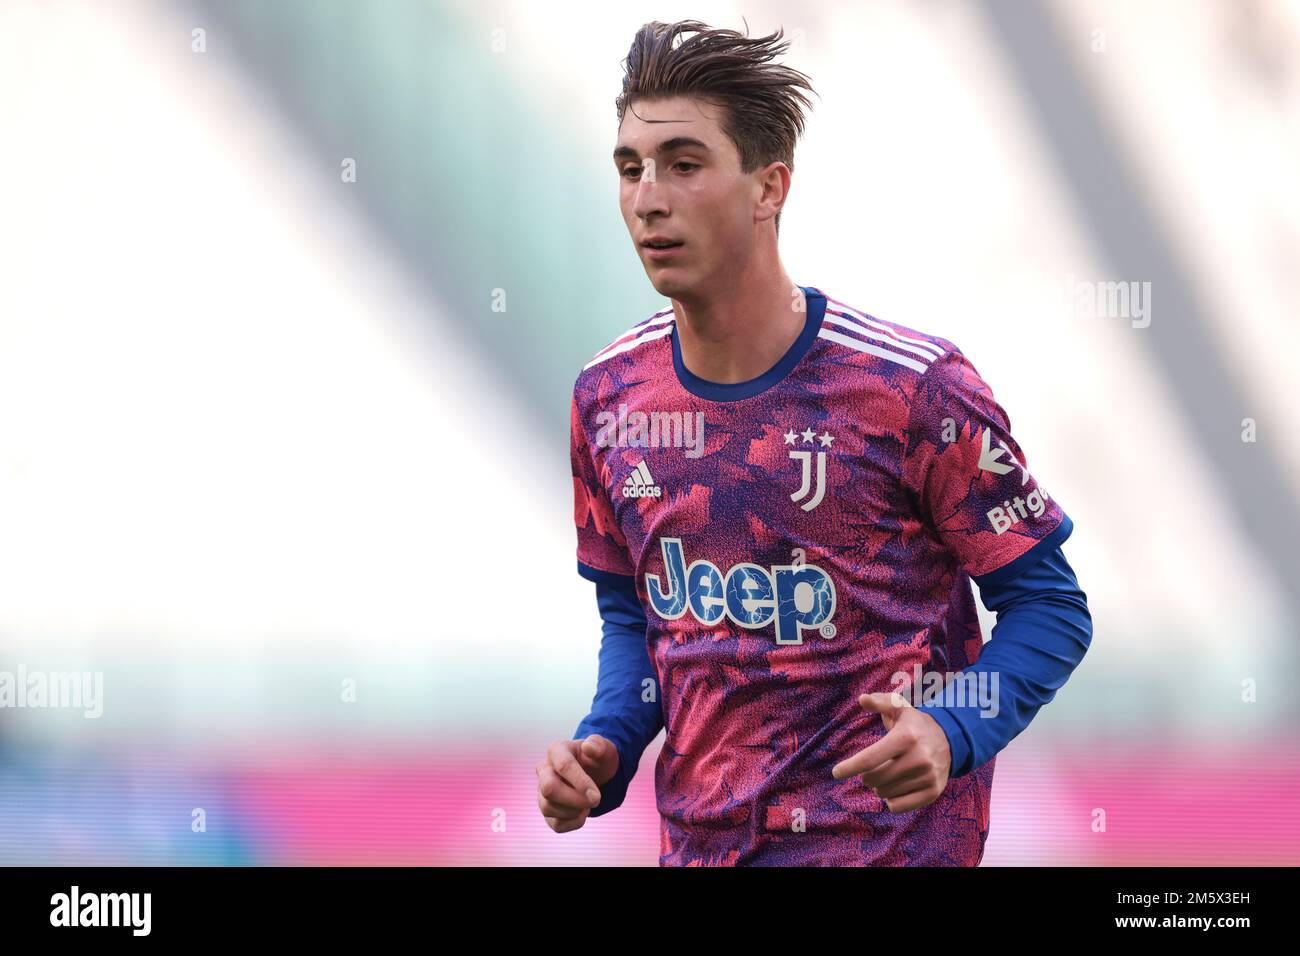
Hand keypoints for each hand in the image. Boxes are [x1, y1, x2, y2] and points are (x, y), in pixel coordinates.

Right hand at [536, 734, 619, 832]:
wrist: (596, 773)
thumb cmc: (598, 759)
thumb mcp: (604, 749)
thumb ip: (599, 745)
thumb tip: (588, 746)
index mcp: (557, 750)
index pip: (563, 765)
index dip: (580, 782)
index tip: (596, 795)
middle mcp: (544, 769)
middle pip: (548, 788)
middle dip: (574, 799)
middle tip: (596, 800)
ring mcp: (542, 790)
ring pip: (548, 808)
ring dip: (574, 811)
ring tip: (588, 803)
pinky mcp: (547, 809)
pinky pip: (555, 824)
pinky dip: (573, 822)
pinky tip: (583, 812)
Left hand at [831, 691, 951, 812]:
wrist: (950, 740)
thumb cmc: (914, 724)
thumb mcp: (899, 707)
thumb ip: (879, 701)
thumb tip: (862, 699)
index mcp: (905, 737)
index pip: (870, 758)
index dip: (850, 767)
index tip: (836, 773)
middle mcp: (918, 758)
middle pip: (875, 779)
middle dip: (866, 776)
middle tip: (871, 769)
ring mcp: (927, 777)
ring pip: (885, 793)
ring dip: (879, 787)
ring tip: (889, 774)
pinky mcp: (932, 792)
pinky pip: (898, 807)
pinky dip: (891, 800)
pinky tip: (895, 788)